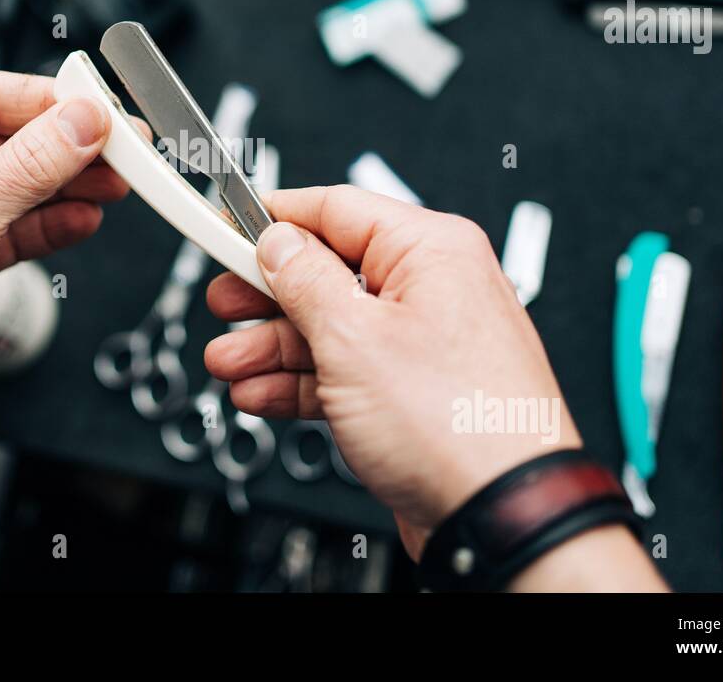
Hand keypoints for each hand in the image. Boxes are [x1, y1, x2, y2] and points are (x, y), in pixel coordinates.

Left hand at [0, 70, 128, 428]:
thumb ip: (31, 164)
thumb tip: (81, 120)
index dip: (48, 100)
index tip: (98, 108)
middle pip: (12, 139)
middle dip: (68, 147)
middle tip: (123, 149)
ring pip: (22, 186)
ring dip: (70, 187)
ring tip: (115, 185)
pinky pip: (20, 229)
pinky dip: (54, 225)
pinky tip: (84, 220)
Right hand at [205, 186, 580, 554]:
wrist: (500, 514)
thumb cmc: (459, 426)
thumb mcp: (354, 339)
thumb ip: (306, 282)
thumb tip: (279, 243)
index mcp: (430, 251)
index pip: (336, 209)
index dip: (274, 218)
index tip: (227, 225)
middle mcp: (433, 288)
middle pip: (328, 272)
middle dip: (265, 295)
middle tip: (223, 301)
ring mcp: (424, 343)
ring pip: (332, 327)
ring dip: (273, 347)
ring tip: (228, 362)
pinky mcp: (415, 392)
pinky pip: (347, 370)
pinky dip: (302, 382)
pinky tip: (261, 393)